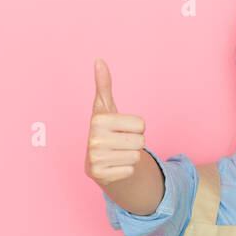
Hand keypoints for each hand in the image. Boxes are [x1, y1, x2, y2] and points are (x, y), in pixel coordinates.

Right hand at [85, 58, 146, 186]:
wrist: (98, 160)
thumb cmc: (106, 130)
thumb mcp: (105, 108)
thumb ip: (104, 85)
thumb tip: (99, 61)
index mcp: (98, 121)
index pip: (141, 124)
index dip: (137, 127)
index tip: (123, 128)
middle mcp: (94, 140)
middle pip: (140, 141)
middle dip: (135, 142)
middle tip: (121, 142)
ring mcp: (96, 159)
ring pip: (136, 156)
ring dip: (131, 155)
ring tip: (118, 153)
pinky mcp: (101, 175)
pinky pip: (130, 170)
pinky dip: (126, 168)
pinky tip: (115, 165)